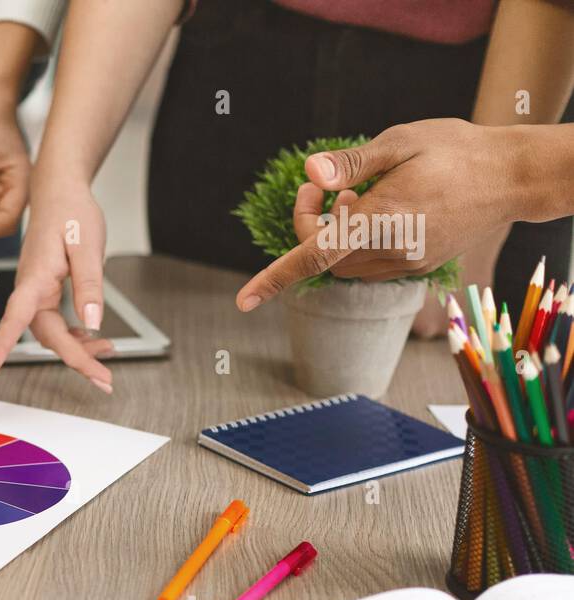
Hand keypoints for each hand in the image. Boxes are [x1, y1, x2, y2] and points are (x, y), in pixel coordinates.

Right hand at [0, 179, 113, 388]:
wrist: (61, 192)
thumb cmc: (70, 211)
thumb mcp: (87, 246)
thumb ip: (89, 285)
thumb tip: (93, 323)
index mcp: (35, 277)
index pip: (14, 319)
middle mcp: (31, 289)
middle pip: (46, 336)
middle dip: (75, 359)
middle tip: (104, 378)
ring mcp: (36, 292)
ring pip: (53, 333)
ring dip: (78, 349)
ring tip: (107, 353)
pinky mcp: (45, 292)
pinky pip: (56, 323)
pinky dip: (75, 336)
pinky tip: (93, 337)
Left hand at [236, 119, 531, 311]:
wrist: (513, 176)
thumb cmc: (458, 150)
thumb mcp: (402, 141)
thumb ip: (353, 162)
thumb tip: (312, 172)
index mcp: (381, 219)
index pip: (314, 255)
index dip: (274, 278)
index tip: (243, 301)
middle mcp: (392, 250)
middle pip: (323, 256)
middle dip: (311, 224)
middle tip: (326, 183)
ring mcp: (406, 263)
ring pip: (345, 264)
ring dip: (335, 234)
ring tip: (358, 193)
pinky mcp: (418, 265)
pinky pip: (370, 264)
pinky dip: (359, 242)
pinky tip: (379, 208)